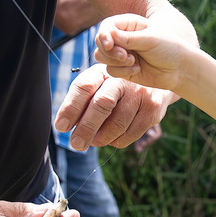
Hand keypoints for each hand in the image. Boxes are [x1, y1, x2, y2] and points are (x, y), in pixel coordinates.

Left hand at [53, 61, 171, 150]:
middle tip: (76, 144)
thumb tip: (65, 127)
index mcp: (102, 72)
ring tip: (95, 141)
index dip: (71, 108)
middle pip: (102, 104)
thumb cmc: (115, 87)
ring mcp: (139, 93)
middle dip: (86, 128)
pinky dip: (117, 141)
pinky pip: (130, 134)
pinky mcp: (152, 109)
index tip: (61, 127)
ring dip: (102, 138)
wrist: (153, 77)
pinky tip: (113, 138)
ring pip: (117, 124)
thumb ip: (82, 102)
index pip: (83, 87)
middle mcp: (122, 79)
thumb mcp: (98, 86)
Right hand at [91, 13, 194, 92]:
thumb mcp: (149, 40)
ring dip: (115, 61)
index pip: (107, 26)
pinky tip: (137, 70)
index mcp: (130, 25)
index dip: (104, 35)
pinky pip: (110, 70)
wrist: (179, 70)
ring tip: (133, 62)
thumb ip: (127, 38)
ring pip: (101, 56)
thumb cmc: (168, 49)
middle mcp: (123, 38)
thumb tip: (108, 35)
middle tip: (125, 56)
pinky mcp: (123, 69)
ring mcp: (122, 54)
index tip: (109, 44)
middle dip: (110, 51)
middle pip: (100, 42)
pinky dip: (122, 71)